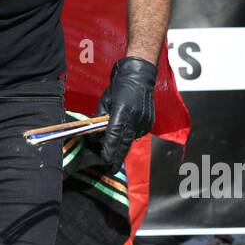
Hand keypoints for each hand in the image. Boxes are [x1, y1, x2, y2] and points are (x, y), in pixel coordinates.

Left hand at [96, 56, 157, 171]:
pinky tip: (124, 139)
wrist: (140, 75)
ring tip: (114, 159)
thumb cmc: (119, 86)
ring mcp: (144, 121)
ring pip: (131, 140)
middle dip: (117, 158)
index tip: (104, 160)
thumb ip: (100, 119)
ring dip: (122, 149)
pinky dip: (130, 138)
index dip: (108, 149)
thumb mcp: (104, 101)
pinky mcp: (150, 122)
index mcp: (122, 112)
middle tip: (110, 169)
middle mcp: (135, 118)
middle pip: (125, 143)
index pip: (114, 135)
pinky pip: (138, 134)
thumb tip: (94, 135)